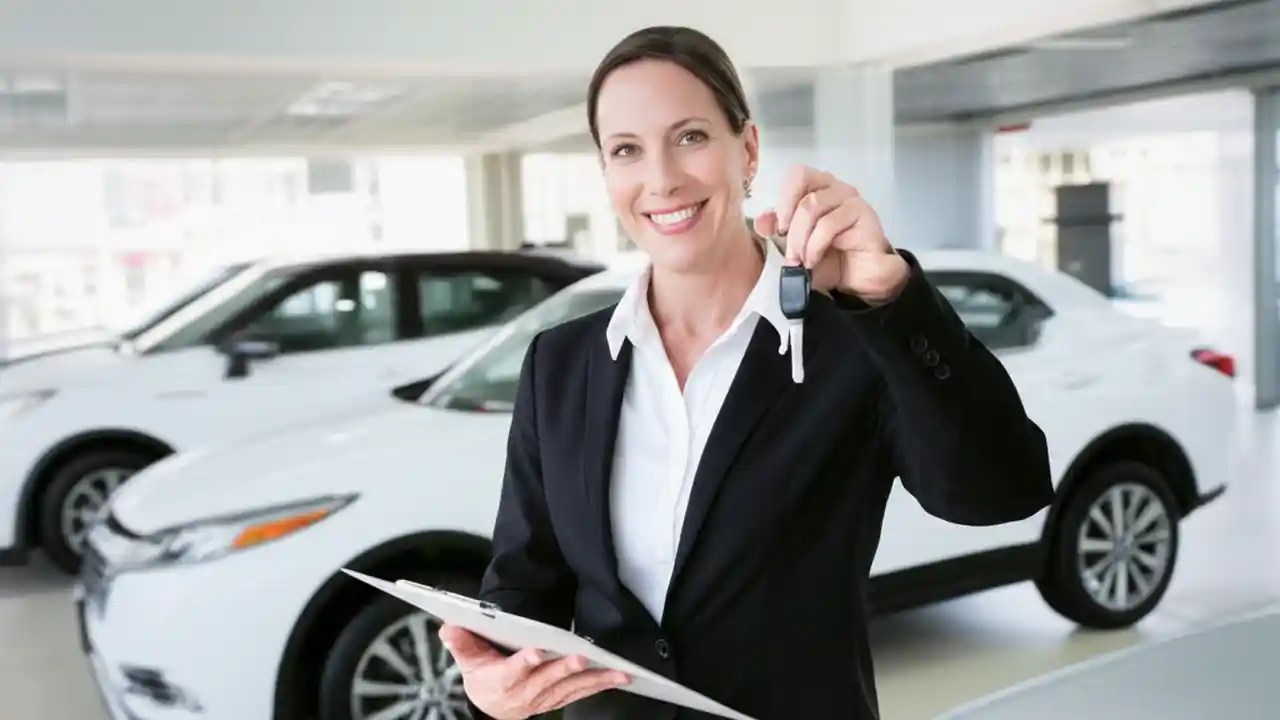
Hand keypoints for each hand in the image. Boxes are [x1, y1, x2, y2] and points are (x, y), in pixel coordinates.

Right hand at [439, 624, 628, 719]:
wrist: (490, 706)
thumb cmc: (482, 675)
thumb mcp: (466, 659)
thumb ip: (460, 643)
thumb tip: (448, 627)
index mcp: (501, 680)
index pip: (513, 671)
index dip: (525, 662)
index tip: (537, 651)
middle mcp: (525, 693)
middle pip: (547, 680)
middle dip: (564, 669)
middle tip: (580, 657)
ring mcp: (544, 699)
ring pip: (570, 689)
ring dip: (593, 680)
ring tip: (616, 671)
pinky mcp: (558, 700)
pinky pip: (581, 693)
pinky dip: (600, 685)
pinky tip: (618, 677)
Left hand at [754, 165, 909, 304]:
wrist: (859, 281)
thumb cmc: (830, 260)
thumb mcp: (796, 247)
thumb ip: (777, 231)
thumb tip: (762, 220)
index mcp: (818, 188)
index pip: (797, 174)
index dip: (783, 197)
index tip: (778, 228)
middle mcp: (835, 188)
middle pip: (803, 180)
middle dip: (788, 218)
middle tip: (787, 248)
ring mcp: (850, 198)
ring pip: (811, 205)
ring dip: (800, 238)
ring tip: (799, 260)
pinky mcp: (863, 213)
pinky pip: (828, 224)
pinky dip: (814, 245)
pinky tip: (813, 260)